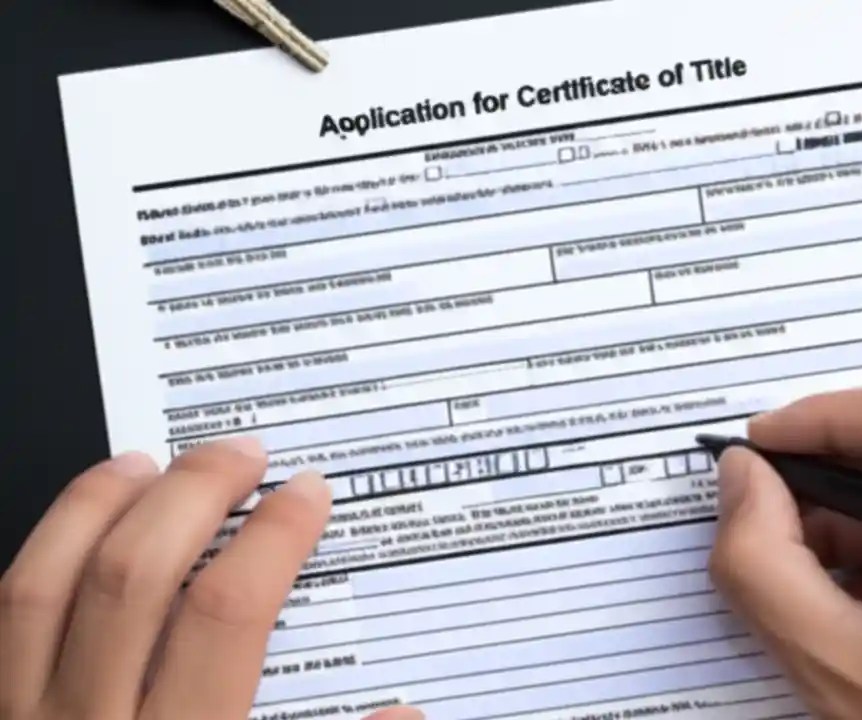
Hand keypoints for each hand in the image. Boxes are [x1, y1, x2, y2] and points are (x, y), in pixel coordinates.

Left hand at [0, 437, 422, 719]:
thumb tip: (403, 714)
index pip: (227, 616)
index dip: (272, 539)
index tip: (305, 497)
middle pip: (137, 579)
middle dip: (194, 494)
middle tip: (241, 454)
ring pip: (44, 586)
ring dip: (100, 506)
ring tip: (150, 462)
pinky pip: (0, 618)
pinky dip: (41, 553)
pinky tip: (76, 525)